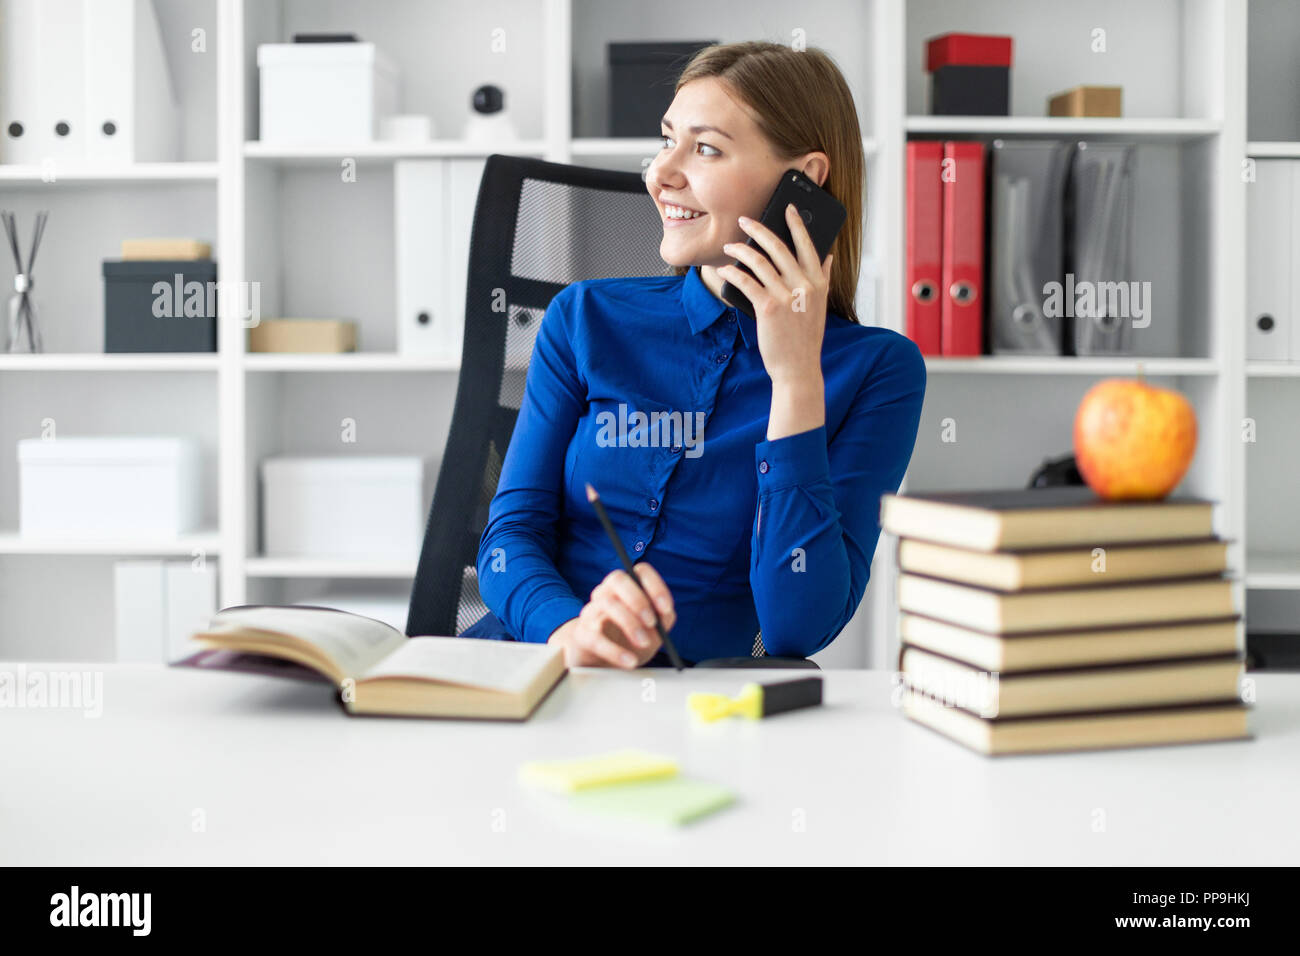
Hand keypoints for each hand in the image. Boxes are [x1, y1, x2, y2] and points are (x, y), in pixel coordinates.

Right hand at [547, 563, 676, 668]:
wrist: (600, 664)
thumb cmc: (629, 641)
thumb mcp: (652, 631)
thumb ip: (663, 620)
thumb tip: (665, 614)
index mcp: (626, 588)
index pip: (641, 572)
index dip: (655, 586)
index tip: (666, 608)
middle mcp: (606, 593)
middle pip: (617, 579)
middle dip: (638, 600)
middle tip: (652, 623)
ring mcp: (591, 611)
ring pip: (607, 603)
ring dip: (630, 624)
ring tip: (644, 644)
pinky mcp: (582, 635)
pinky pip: (596, 637)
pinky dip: (615, 651)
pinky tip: (630, 661)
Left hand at [718, 204, 831, 384]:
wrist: (798, 367)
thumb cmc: (805, 338)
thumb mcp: (820, 306)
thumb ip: (823, 279)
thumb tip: (828, 256)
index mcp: (818, 283)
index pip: (808, 245)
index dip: (797, 224)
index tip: (788, 208)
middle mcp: (804, 286)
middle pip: (779, 247)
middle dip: (759, 229)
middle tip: (745, 219)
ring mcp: (786, 296)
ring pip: (759, 261)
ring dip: (741, 250)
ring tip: (729, 246)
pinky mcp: (768, 307)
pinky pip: (746, 281)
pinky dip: (733, 273)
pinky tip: (725, 270)